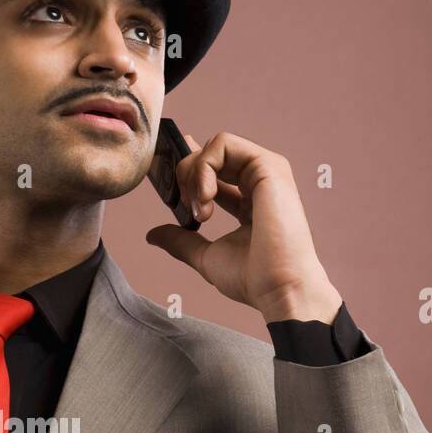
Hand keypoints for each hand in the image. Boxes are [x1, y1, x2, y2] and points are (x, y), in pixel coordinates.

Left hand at [145, 131, 342, 323]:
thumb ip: (181, 240)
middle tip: (187, 208)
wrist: (278, 288)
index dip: (191, 165)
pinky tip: (205, 198)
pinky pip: (223, 144)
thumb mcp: (206, 256)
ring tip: (199, 210)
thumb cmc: (252, 278)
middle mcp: (259, 182)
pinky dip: (203, 167)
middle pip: (211, 155)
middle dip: (186, 176)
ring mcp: (266, 171)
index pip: (217, 170)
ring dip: (194, 174)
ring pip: (215, 146)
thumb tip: (152, 234)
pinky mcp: (268, 165)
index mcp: (249, 201)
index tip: (168, 176)